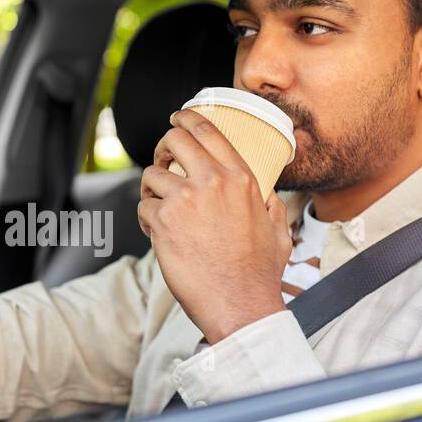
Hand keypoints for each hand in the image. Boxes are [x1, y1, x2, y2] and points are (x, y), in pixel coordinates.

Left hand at [138, 108, 292, 343]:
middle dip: (164, 146)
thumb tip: (269, 196)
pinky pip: (144, 207)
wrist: (239, 304)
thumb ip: (272, 207)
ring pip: (152, 175)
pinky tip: (159, 234)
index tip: (177, 118)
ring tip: (161, 210)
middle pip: (174, 140)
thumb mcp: (278, 232)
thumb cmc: (258, 275)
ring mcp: (186, 199)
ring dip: (152, 190)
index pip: (209, 131)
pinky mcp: (163, 221)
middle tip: (162, 161)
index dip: (187, 118)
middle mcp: (213, 182)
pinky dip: (147, 219)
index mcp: (241, 179)